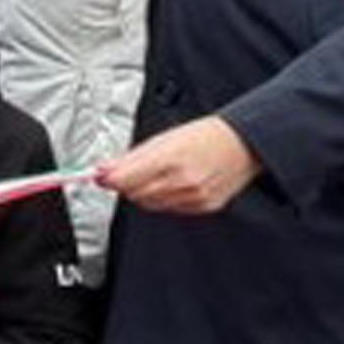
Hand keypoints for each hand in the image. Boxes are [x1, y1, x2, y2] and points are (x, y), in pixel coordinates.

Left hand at [100, 117, 259, 214]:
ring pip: (150, 204)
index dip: (107, 179)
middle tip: (131, 171)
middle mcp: (181, 182)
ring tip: (159, 173)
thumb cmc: (206, 135)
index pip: (123, 180)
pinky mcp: (203, 207)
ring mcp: (193, 197)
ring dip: (145, 192)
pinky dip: (165, 198)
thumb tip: (104, 169)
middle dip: (128, 184)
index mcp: (168, 160)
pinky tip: (175, 183)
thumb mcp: (164, 138)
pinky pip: (171, 208)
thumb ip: (131, 157)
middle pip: (134, 194)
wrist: (243, 144)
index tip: (100, 175)